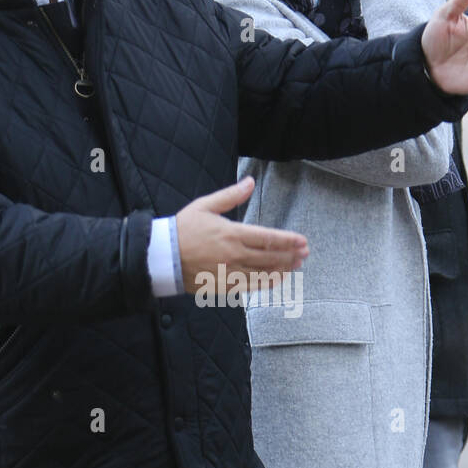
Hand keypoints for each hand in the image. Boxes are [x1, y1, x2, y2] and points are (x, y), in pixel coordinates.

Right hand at [176, 176, 308, 295]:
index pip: (267, 237)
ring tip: (296, 266)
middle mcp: (234, 255)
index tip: (302, 241)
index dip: (288, 240)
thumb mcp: (205, 205)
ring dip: (282, 270)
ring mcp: (229, 272)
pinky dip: (266, 283)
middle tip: (305, 254)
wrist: (163, 256)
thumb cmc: (183, 229)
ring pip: (263, 273)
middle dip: (290, 255)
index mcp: (231, 233)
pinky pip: (250, 286)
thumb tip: (250, 181)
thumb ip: (231, 195)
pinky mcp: (223, 285)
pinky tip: (276, 279)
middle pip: (270, 256)